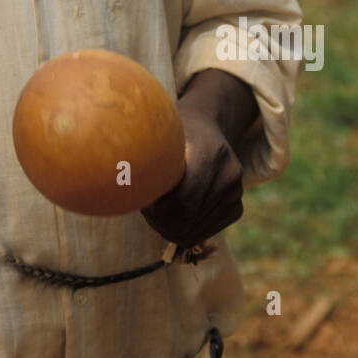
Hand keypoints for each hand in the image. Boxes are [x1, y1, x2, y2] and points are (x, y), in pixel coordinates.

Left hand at [140, 109, 243, 248]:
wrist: (206, 126)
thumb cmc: (174, 131)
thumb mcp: (160, 134)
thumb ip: (148, 159)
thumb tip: (121, 182)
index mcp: (211, 152)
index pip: (182, 200)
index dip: (157, 210)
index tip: (143, 202)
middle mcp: (229, 173)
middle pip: (189, 217)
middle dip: (161, 222)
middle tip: (146, 212)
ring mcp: (236, 191)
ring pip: (197, 230)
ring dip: (172, 229)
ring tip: (156, 213)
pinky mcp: (236, 206)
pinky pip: (207, 231)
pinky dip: (187, 231)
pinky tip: (174, 216)